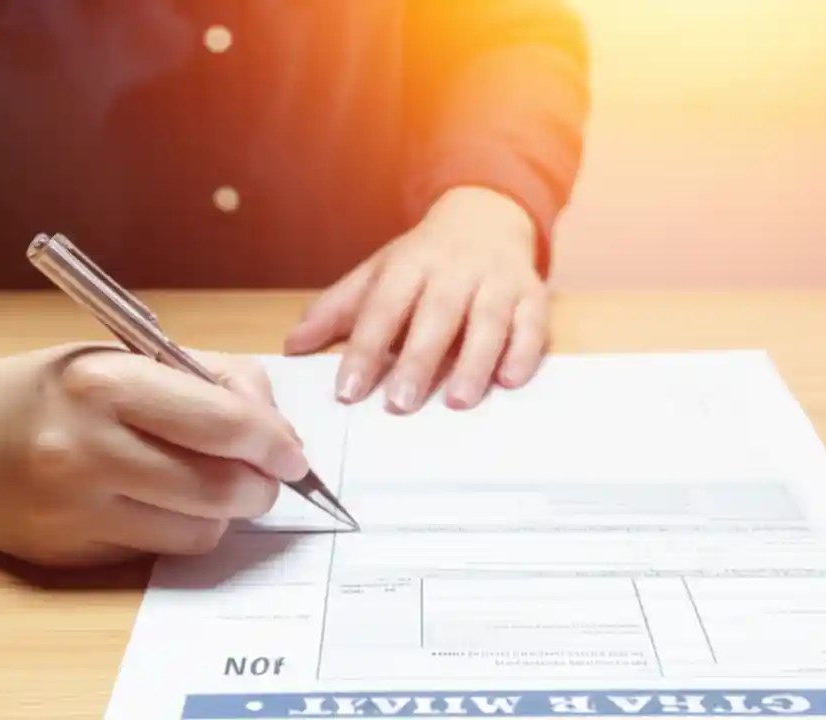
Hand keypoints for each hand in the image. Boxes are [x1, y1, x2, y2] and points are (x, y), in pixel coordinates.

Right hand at [0, 346, 305, 566]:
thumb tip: (281, 435)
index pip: (225, 424)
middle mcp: (86, 448)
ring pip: (199, 531)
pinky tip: (162, 504)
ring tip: (210, 486)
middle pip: (221, 488)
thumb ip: (214, 381)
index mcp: (106, 382)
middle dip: (262, 486)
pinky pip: (160, 552)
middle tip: (266, 476)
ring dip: (225, 513)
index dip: (275, 443)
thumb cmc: (61, 389)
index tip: (294, 452)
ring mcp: (75, 508)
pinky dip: (181, 530)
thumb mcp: (131, 356)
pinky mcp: (69, 552)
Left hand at [284, 186, 549, 412]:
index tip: (348, 390)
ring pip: (488, 320)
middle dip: (419, 359)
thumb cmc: (425, 259)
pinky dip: (524, 352)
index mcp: (409, 264)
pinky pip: (532, 323)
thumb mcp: (378, 273)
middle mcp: (455, 270)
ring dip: (475, 361)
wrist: (486, 216)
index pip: (383, 306)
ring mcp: (497, 281)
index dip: (364, 348)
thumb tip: (293, 346)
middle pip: (437, 313)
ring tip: (458, 401)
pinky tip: (509, 380)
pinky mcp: (532, 295)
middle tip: (401, 403)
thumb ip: (337, 310)